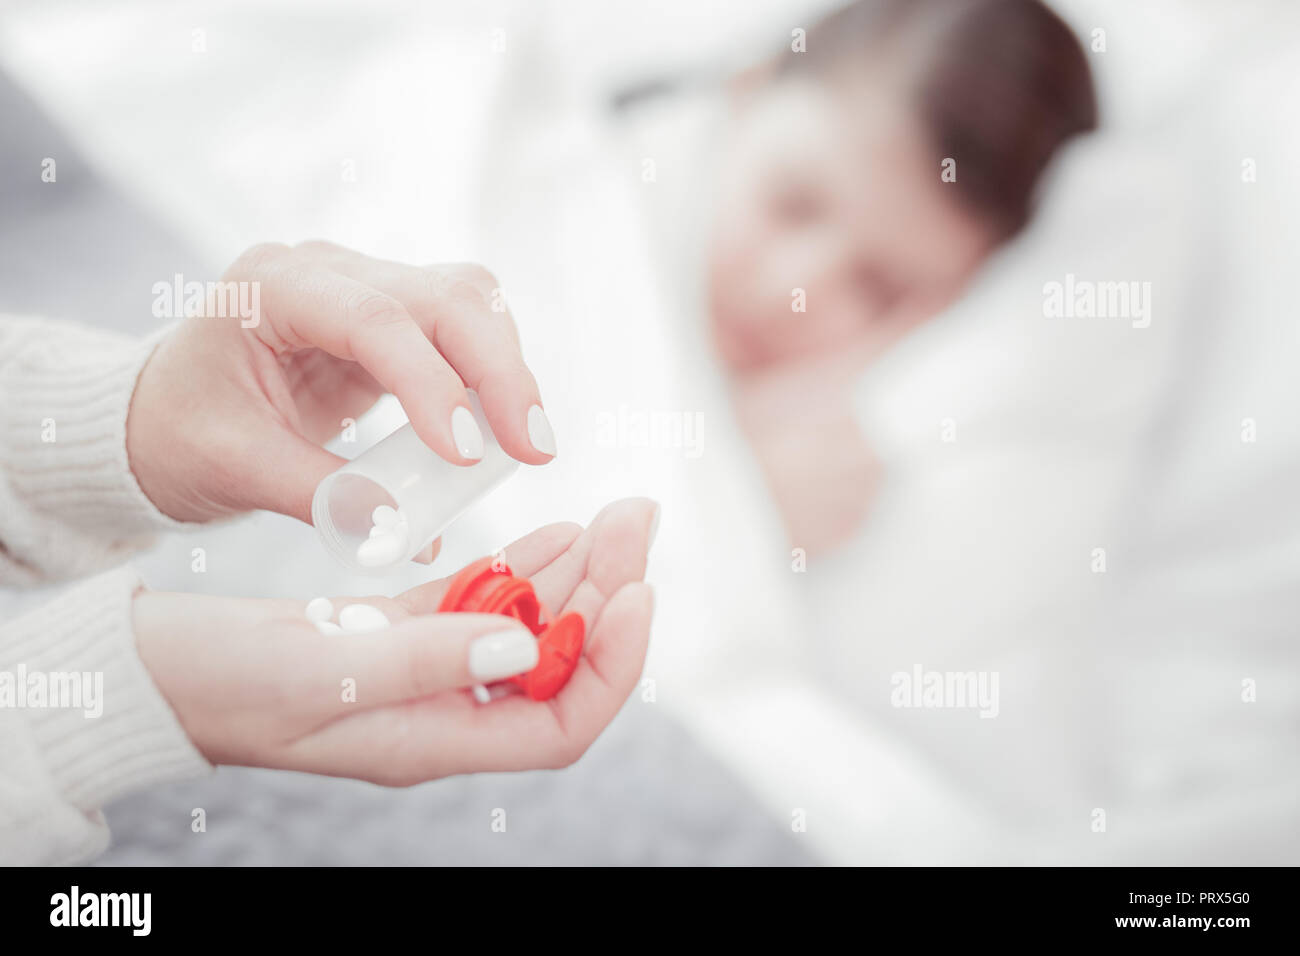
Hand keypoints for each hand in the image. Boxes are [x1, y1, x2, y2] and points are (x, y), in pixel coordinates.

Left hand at [127, 241, 556, 525]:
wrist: (165, 412)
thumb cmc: (182, 431)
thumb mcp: (236, 467)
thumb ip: (323, 496)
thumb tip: (408, 535)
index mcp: (271, 287)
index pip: (375, 320)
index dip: (432, 385)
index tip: (467, 457)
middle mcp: (328, 269)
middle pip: (444, 295)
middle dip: (499, 371)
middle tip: (534, 449)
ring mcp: (366, 285)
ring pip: (469, 301)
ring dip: (508, 368)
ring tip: (529, 442)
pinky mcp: (394, 317)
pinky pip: (465, 329)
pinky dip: (494, 374)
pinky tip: (506, 426)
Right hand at [133, 498, 657, 780]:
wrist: (150, 669)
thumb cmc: (218, 682)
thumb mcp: (320, 670)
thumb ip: (424, 660)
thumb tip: (530, 647)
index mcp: (429, 739)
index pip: (557, 724)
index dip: (609, 663)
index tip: (638, 590)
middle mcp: (439, 712)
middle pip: (555, 664)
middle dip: (608, 593)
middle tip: (638, 517)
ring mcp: (422, 671)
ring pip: (525, 627)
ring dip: (576, 573)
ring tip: (615, 514)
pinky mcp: (396, 633)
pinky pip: (480, 604)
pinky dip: (521, 568)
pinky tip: (554, 531)